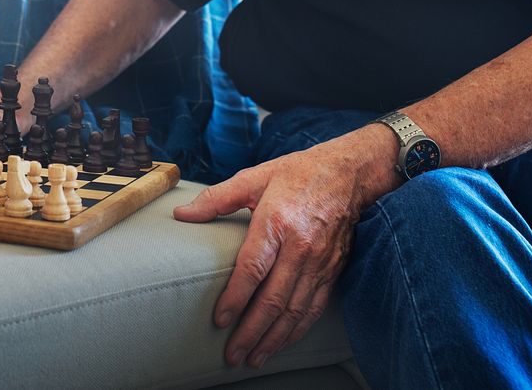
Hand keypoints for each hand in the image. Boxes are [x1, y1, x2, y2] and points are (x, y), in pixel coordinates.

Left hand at [173, 128, 397, 368]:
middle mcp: (301, 247)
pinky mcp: (333, 270)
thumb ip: (216, 198)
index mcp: (277, 222)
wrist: (349, 173)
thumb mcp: (254, 177)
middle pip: (274, 299)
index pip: (253, 269)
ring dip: (273, 338)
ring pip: (295, 310)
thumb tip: (182, 214)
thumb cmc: (298, 174)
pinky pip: (314, 307)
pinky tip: (281, 342)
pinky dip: (297, 329)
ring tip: (253, 357)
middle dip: (251, 331)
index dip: (235, 298)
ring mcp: (320, 262)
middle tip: (232, 355)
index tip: (220, 320)